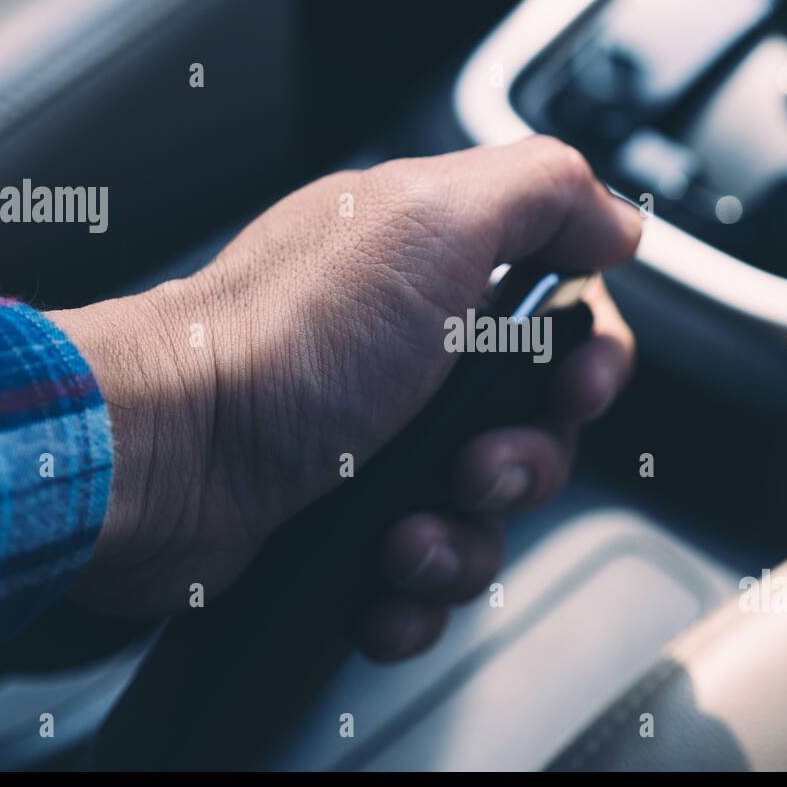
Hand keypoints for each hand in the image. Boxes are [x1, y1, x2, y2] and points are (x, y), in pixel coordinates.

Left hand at [50, 137, 640, 658]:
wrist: (168, 457)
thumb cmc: (282, 341)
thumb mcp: (429, 220)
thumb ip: (542, 194)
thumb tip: (618, 223)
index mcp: (437, 277)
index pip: (563, 317)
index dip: (589, 360)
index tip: (572, 387)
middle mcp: (412, 358)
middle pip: (539, 428)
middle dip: (524, 465)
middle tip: (470, 467)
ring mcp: (378, 446)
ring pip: (489, 515)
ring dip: (463, 540)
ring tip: (405, 535)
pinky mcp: (347, 524)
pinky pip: (427, 575)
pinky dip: (414, 592)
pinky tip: (380, 582)